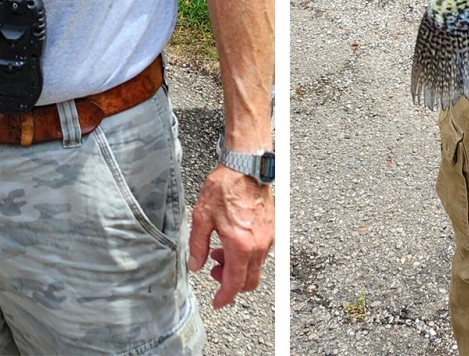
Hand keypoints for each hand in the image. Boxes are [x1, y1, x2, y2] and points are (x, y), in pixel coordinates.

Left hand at [187, 165, 273, 307]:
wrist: (245, 166)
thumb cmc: (225, 187)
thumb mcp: (202, 217)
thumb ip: (198, 245)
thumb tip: (196, 265)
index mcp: (241, 245)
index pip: (235, 283)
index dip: (225, 296)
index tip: (218, 301)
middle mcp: (259, 245)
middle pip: (250, 281)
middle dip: (232, 283)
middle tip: (215, 270)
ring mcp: (268, 236)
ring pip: (256, 266)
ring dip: (239, 266)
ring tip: (220, 249)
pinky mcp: (272, 227)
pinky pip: (262, 251)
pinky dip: (248, 254)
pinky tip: (233, 239)